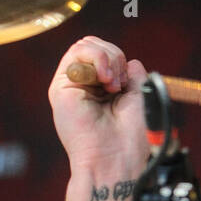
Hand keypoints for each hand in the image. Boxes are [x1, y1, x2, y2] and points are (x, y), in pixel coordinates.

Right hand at [48, 36, 149, 173]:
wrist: (118, 155)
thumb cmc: (132, 133)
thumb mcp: (140, 93)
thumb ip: (132, 72)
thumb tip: (129, 59)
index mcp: (102, 88)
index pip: (106, 52)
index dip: (120, 59)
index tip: (128, 83)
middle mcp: (85, 86)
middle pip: (94, 44)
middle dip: (114, 56)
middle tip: (120, 84)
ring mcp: (72, 86)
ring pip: (85, 45)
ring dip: (107, 58)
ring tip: (113, 85)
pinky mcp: (60, 88)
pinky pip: (75, 53)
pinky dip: (97, 58)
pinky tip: (105, 81)